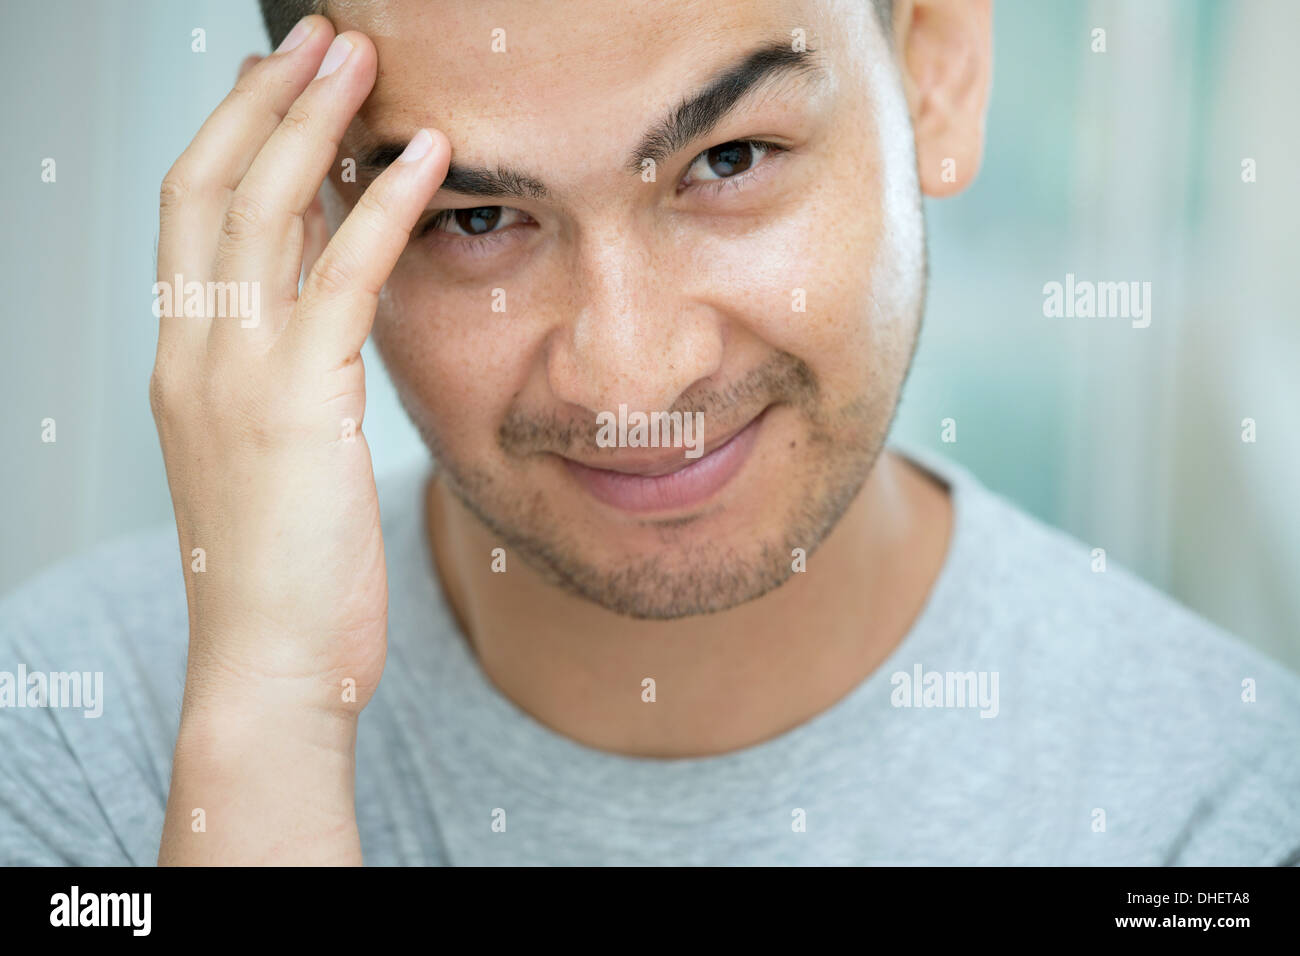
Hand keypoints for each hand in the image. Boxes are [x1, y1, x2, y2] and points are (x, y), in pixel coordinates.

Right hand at [151, 16, 448, 863]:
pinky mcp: (296, 407)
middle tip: (317, 40)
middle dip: (261, 100)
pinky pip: (339, 279)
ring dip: (312, 123)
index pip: (191, 217)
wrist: (270, 668)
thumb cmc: (284, 577)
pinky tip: (425, 157)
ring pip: (260, 212)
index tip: (277, 84)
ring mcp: (234, 378)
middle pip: (209, 187)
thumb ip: (288, 384)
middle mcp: (194, 356)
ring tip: (359, 59)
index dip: (232, 137)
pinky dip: (382, 208)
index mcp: (187, 366)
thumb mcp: (273, 462)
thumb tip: (328, 328)